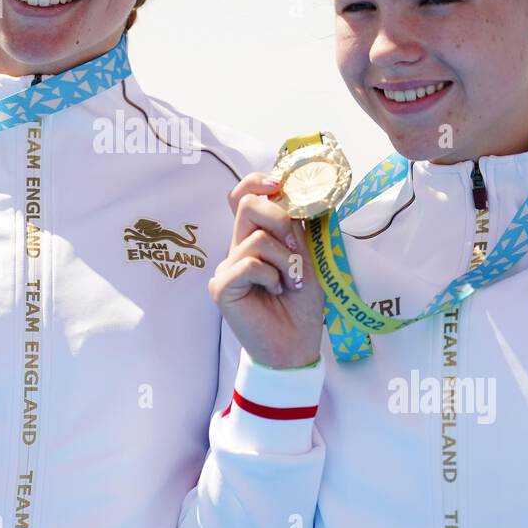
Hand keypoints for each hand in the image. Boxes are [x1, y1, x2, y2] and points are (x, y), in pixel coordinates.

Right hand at [208, 173, 324, 368]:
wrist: (296, 345)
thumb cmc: (301, 303)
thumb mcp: (306, 256)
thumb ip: (296, 226)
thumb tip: (296, 193)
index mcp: (256, 236)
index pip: (243, 195)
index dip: (257, 182)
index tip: (279, 184)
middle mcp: (237, 247)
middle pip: (247, 204)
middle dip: (280, 218)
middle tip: (295, 248)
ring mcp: (226, 266)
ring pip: (255, 238)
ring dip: (284, 261)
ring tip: (290, 283)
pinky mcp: (221, 286)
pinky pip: (249, 264)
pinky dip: (271, 277)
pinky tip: (274, 292)